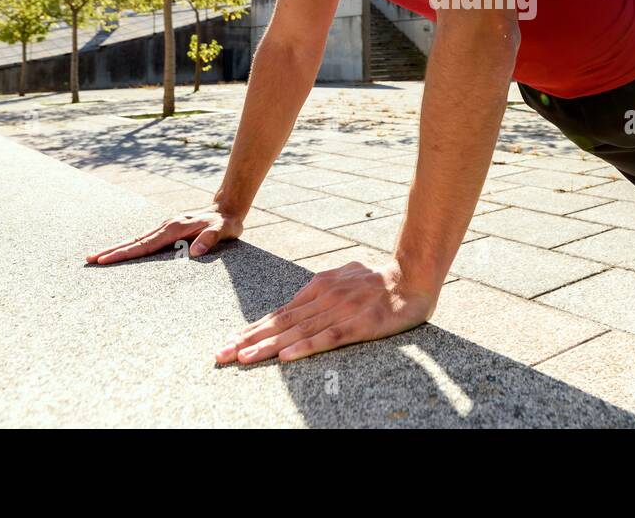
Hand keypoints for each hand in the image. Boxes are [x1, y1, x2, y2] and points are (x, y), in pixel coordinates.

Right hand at [86, 206, 243, 264]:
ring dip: (117, 248)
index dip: (124, 254)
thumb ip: (211, 239)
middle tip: (89, 260)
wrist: (228, 208)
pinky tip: (121, 252)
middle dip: (112, 251)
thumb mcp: (225, 231)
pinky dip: (130, 246)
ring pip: (137, 240)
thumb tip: (195, 252)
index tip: (105, 260)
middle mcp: (166, 227)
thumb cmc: (226, 223)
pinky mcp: (167, 231)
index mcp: (174, 228)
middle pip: (134, 241)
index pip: (144, 245)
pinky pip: (144, 240)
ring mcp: (165, 228)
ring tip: (97, 257)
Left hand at [215, 260, 438, 364]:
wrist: (412, 276)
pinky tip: (285, 357)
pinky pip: (327, 338)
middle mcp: (324, 298)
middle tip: (222, 354)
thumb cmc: (379, 279)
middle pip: (280, 323)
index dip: (253, 328)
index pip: (280, 312)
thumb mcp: (344, 275)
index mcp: (319, 287)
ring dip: (267, 347)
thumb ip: (322, 288)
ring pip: (297, 332)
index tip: (230, 340)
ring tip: (243, 358)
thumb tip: (300, 300)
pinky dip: (304, 347)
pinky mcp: (358, 325)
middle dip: (248, 339)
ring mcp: (340, 311)